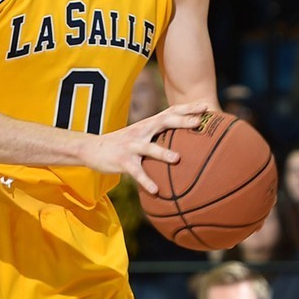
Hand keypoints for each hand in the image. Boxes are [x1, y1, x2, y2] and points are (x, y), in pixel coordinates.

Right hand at [87, 102, 208, 196]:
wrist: (92, 147)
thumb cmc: (122, 144)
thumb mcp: (140, 136)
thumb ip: (159, 137)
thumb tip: (184, 145)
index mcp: (148, 125)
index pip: (170, 111)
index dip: (188, 108)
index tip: (206, 107)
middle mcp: (141, 131)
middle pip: (163, 122)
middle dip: (181, 121)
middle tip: (199, 123)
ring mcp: (131, 146)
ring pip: (149, 148)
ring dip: (163, 153)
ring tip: (177, 159)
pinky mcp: (122, 161)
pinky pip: (136, 172)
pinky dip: (146, 181)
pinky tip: (156, 190)